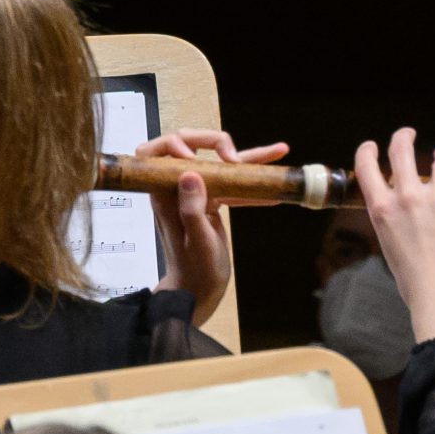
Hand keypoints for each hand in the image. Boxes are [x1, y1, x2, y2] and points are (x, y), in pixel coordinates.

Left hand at [143, 128, 287, 325]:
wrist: (198, 290)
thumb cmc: (194, 270)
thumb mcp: (196, 241)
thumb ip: (191, 209)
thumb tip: (190, 173)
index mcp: (163, 193)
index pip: (154, 153)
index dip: (173, 144)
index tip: (195, 156)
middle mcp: (177, 187)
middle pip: (190, 147)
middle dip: (214, 143)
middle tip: (237, 158)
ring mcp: (196, 193)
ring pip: (219, 164)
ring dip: (248, 156)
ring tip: (279, 150)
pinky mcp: (213, 202)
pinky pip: (233, 186)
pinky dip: (254, 184)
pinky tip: (277, 185)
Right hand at [355, 128, 434, 341]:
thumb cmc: (413, 279)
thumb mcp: (388, 243)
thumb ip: (392, 219)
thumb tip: (401, 209)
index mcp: (382, 208)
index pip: (366, 166)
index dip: (366, 151)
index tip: (371, 146)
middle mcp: (408, 198)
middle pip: (402, 151)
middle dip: (403, 136)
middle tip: (407, 132)